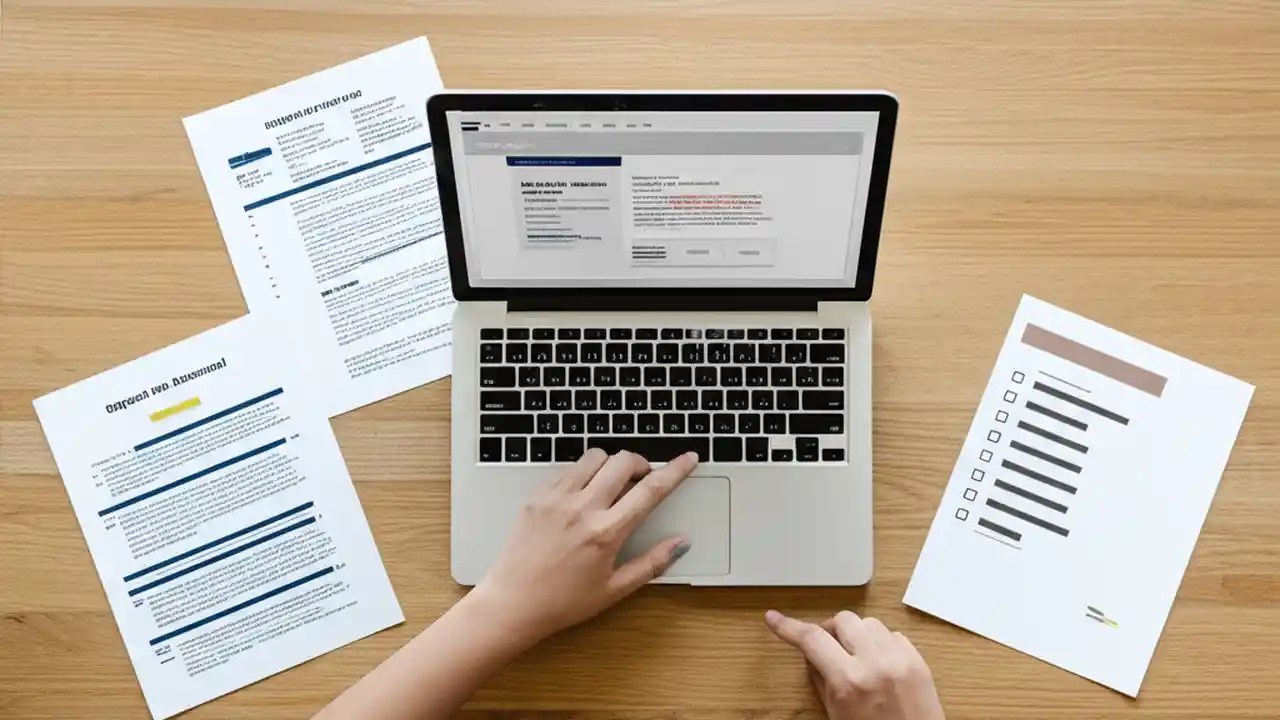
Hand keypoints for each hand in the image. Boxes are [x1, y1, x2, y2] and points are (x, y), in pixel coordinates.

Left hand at [471, 449, 696, 645]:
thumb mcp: (615, 589)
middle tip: (644, 477)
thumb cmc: (562, 602)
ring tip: (611, 484)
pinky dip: (582, 473)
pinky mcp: (536, 496)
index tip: (688, 458)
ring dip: (611, 464)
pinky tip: (582, 493)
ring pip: (594, 457)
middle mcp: (582, 509)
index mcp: (606, 533)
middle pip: (623, 461)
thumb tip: (681, 543)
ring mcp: (556, 498)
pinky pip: (567, 468)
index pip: (650, 490)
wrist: (512, 602)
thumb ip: (652, 563)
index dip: (675, 470)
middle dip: (641, 463)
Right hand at [766, 610, 944, 719]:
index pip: (812, 640)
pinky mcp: (918, 661)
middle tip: (829, 647)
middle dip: (831, 630)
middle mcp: (875, 664)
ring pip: (869, 622)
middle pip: (843, 620)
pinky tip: (879, 662)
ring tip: (858, 656)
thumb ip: (820, 678)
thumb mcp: (835, 712)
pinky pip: (893, 634)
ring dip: (858, 634)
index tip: (774, 618)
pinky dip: (881, 643)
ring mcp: (900, 660)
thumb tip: (810, 652)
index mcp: (849, 682)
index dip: (788, 626)